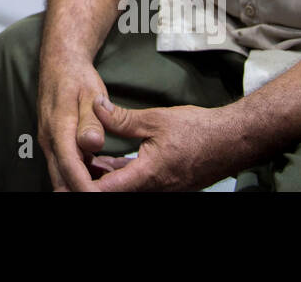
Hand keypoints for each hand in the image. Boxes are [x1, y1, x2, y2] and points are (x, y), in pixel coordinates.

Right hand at [37, 52, 114, 191]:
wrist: (60, 63)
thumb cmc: (77, 78)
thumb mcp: (91, 95)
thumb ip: (92, 121)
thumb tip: (93, 143)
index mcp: (58, 129)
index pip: (69, 169)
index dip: (85, 188)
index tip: (102, 196)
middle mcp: (49, 140)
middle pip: (61, 179)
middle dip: (81, 191)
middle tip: (107, 193)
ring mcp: (50, 142)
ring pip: (62, 175)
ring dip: (81, 184)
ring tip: (108, 186)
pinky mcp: (54, 142)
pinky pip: (64, 165)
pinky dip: (80, 175)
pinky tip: (101, 174)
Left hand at [84, 97, 245, 191]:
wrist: (233, 141)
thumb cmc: (198, 130)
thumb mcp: (155, 119)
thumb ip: (121, 118)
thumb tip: (95, 107)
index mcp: (147, 176)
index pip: (104, 191)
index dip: (82, 184)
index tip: (67, 173)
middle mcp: (154, 189)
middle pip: (111, 193)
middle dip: (88, 180)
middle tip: (70, 164)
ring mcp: (160, 190)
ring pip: (122, 188)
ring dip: (101, 177)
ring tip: (82, 159)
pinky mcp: (165, 184)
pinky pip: (134, 183)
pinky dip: (117, 174)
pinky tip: (104, 161)